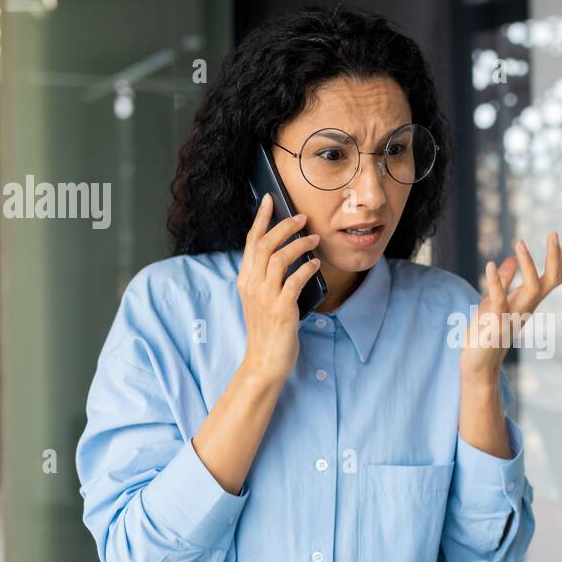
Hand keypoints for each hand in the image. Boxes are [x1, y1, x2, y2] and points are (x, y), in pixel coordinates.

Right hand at [236, 193, 321, 385]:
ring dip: (298, 245)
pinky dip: (306, 268)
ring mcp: (265, 297)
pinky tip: (316, 263)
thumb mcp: (262, 299)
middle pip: (264, 244)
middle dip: (284, 226)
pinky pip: (294, 281)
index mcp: (246, 280)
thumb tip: (290, 253)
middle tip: (302, 217)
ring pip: (278, 258)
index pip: (250, 242)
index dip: (261, 218)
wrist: (265, 361)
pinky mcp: (281, 309)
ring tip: (314, 238)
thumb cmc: (268, 329)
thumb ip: (269, 277)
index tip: (270, 199)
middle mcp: (252, 285)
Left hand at [460, 231, 561, 383]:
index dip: (560, 261)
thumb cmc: (484, 334)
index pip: (549, 280)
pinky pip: (499, 301)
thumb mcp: (492, 302)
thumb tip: (508, 261)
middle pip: (549, 282)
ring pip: (532, 289)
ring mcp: (513, 317)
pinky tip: (490, 265)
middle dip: (554, 258)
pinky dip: (495, 283)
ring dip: (528, 265)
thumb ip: (503, 283)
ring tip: (520, 242)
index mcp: (526, 303)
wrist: (477, 365)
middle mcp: (525, 309)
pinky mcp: (496, 324)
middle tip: (555, 234)